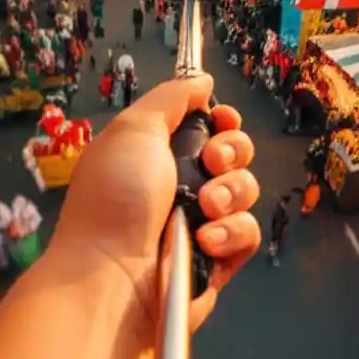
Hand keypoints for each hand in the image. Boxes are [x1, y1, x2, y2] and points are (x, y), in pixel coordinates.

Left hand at [50, 75, 259, 334]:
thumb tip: (202, 80)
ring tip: (204, 208)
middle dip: (231, 152)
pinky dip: (231, 234)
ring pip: (245, 192)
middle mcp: (180, 186)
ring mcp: (201, 224)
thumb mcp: (135, 130)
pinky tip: (206, 242)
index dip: (223, 121)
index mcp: (157, 153)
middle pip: (235, 154)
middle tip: (209, 163)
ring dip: (230, 194)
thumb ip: (172, 99)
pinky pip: (247, 234)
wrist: (111, 278)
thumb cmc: (116, 198)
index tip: (223, 121)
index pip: (208, 127)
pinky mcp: (219, 260)